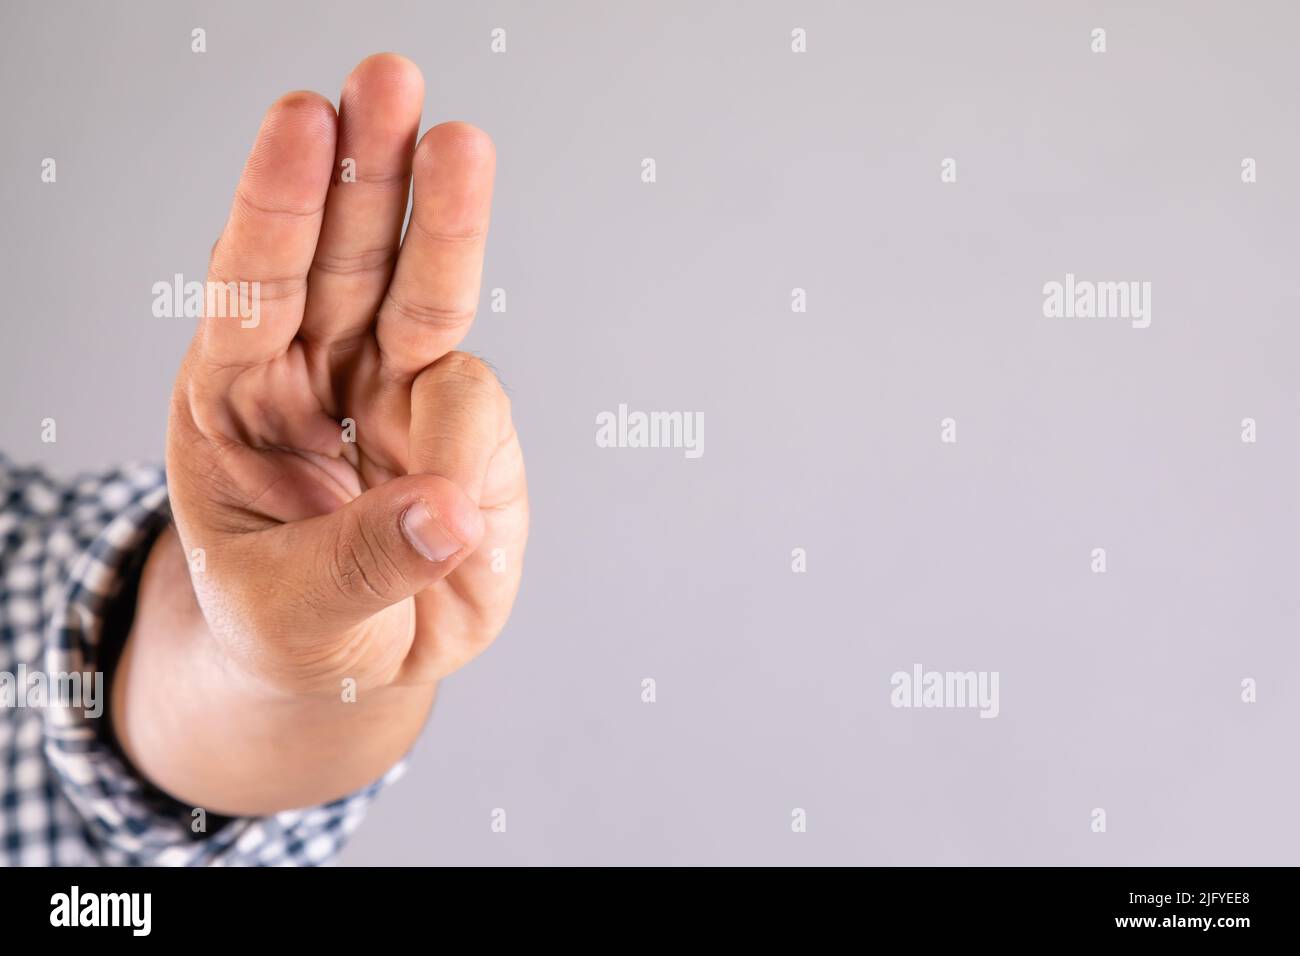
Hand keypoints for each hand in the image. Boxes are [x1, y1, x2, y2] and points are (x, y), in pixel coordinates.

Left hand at [164, 53, 527, 698]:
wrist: (357, 666)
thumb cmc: (292, 625)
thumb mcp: (294, 616)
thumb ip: (366, 564)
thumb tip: (450, 509)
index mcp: (232, 402)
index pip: (251, 289)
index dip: (276, 209)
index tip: (303, 124)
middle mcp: (317, 375)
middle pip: (342, 258)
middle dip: (366, 171)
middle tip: (387, 79)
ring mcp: (399, 394)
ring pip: (424, 293)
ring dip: (444, 220)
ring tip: (460, 143)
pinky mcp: (467, 428)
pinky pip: (480, 405)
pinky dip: (475, 443)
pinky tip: (456, 507)